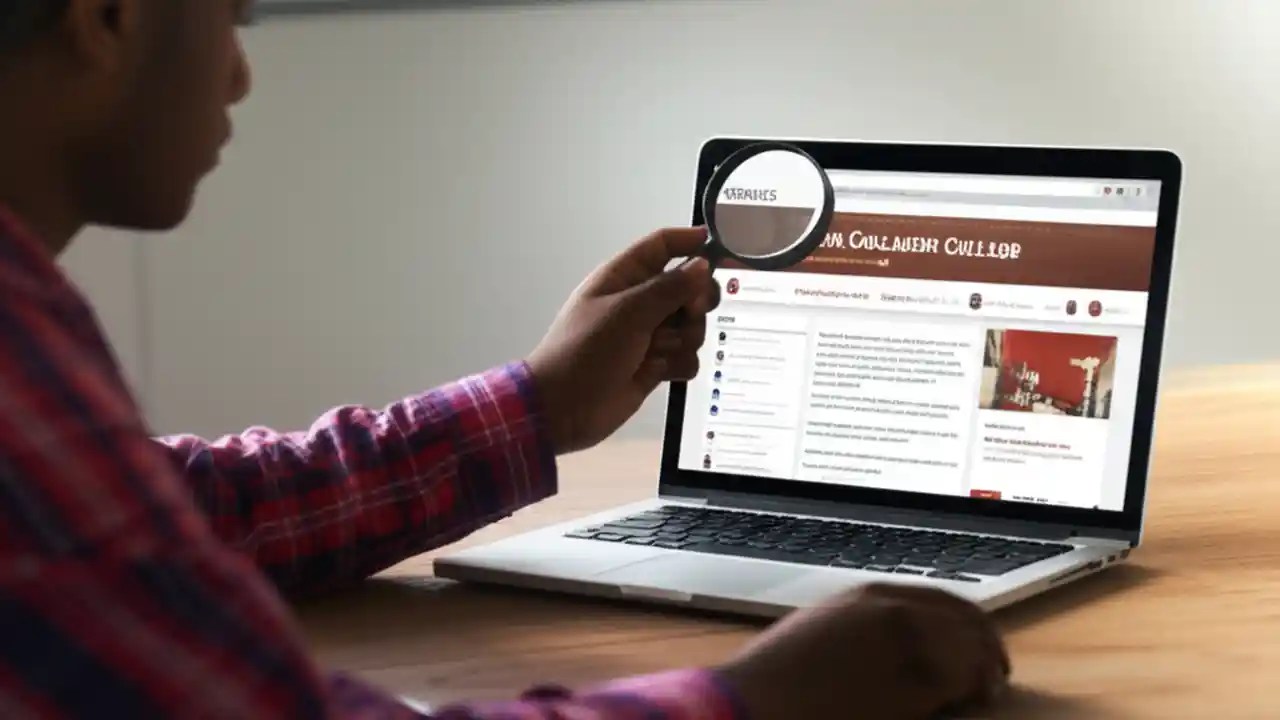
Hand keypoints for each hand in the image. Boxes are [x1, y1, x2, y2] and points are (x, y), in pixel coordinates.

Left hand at [527, 226, 719, 453]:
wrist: (562, 409)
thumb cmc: (586, 351)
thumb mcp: (627, 312)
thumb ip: (670, 287)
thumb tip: (702, 265)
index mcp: (624, 277)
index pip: (662, 246)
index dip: (690, 242)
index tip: (719, 248)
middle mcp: (640, 302)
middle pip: (689, 288)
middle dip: (696, 302)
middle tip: (690, 312)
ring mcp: (649, 336)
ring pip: (692, 326)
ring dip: (683, 339)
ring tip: (655, 352)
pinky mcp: (656, 366)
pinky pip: (687, 357)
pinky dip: (679, 364)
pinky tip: (657, 372)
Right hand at [717, 584, 1009, 719]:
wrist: (758, 701)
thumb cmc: (778, 677)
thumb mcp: (821, 635)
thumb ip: (860, 631)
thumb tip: (891, 651)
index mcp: (868, 595)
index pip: (940, 597)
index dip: (965, 621)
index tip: (977, 643)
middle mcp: (894, 608)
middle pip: (963, 616)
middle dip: (984, 641)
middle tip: (994, 672)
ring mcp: (907, 641)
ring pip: (970, 642)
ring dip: (985, 664)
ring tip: (987, 689)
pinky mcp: (916, 678)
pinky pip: (964, 674)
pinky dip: (978, 683)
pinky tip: (979, 697)